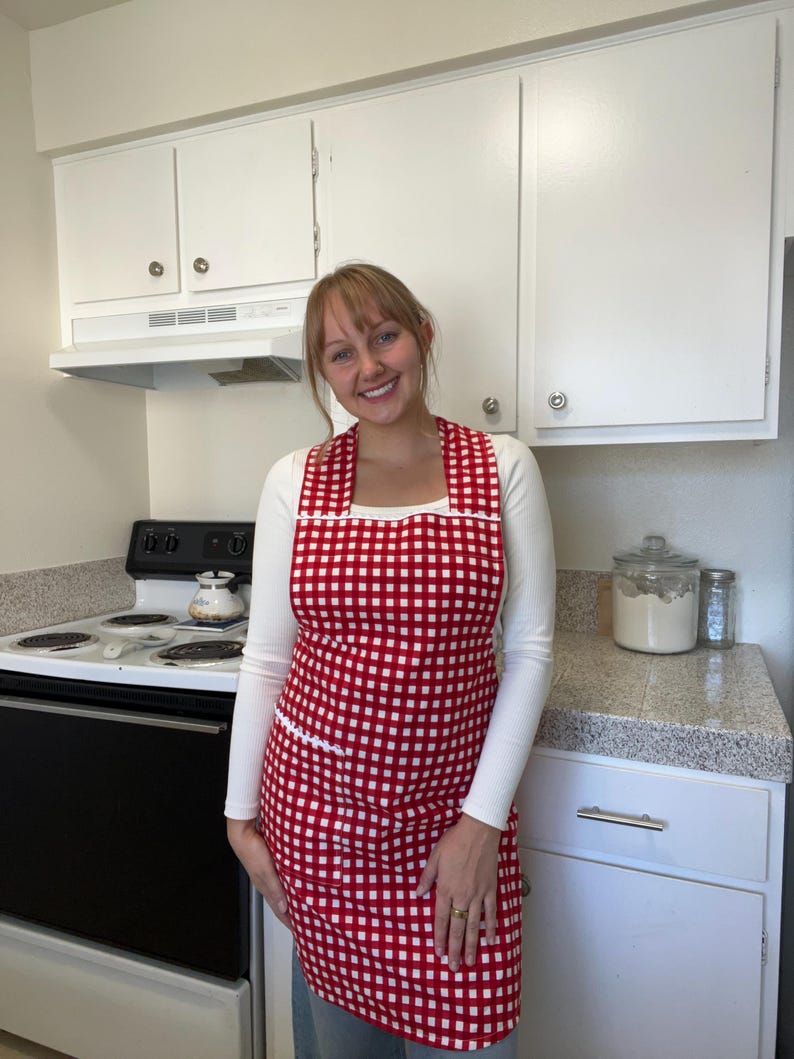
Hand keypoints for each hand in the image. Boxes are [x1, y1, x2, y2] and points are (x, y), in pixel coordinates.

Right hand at [227, 818, 291, 930]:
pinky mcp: (268, 865)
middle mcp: (265, 883)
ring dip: (289, 900)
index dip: (287, 921)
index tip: (298, 931)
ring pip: (280, 892)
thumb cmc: (252, 851)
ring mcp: (266, 874)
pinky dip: (287, 886)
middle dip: (290, 913)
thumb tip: (284, 909)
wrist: (243, 834)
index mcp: (264, 888)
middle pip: (279, 903)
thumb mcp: (266, 872)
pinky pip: (280, 880)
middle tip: (302, 921)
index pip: (278, 910)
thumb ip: (276, 890)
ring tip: (300, 905)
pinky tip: (293, 883)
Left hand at [415, 813, 500, 972]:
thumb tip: (417, 895)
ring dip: (472, 945)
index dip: (439, 938)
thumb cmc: (454, 841)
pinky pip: (491, 913)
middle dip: (456, 949)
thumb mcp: (434, 858)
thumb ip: (426, 878)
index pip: (440, 919)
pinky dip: (491, 928)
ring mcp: (477, 894)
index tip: (439, 954)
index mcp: (445, 889)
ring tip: (471, 963)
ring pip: (474, 925)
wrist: (479, 831)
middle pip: (457, 928)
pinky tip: (491, 942)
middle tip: (455, 968)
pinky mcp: (490, 890)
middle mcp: (461, 896)